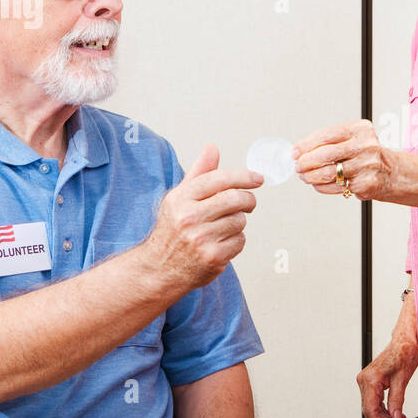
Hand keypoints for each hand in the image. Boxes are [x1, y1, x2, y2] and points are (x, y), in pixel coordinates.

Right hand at [141, 144, 262, 293]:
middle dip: (248, 199)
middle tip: (249, 202)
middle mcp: (189, 217)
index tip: (258, 178)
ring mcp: (201, 238)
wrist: (159, 269)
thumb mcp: (178, 199)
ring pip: (239, 220)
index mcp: (180, 199)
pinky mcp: (213, 257)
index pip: (219, 179)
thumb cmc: (172, 230)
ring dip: (238, 222)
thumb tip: (212, 148)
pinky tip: (221, 243)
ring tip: (222, 227)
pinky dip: (236, 240)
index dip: (243, 176)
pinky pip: (240, 240)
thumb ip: (199, 173)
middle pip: (235, 198)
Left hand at [292, 119, 395, 201]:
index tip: (295, 152)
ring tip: (305, 176)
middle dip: (306, 162)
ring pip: (329, 173)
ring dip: (311, 176)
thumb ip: (328, 142)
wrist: (391, 172)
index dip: (306, 144)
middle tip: (298, 166)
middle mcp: (366, 145)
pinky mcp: (366, 183)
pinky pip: (336, 187)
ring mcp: (367, 165)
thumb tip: (299, 151)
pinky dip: (322, 187)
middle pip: (326, 154)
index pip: (327, 135)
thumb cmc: (366, 154)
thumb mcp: (351, 139)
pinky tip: (318, 184)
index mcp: (360, 129)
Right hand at [358, 296, 417, 417]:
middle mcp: (364, 380)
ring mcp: (367, 381)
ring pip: (373, 408)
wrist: (406, 339)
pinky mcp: (372, 382)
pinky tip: (397, 417)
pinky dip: (386, 410)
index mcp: (370, 379)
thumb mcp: (403, 378)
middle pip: (371, 411)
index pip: (371, 409)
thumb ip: (397, 399)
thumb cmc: (405, 352)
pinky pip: (377, 401)